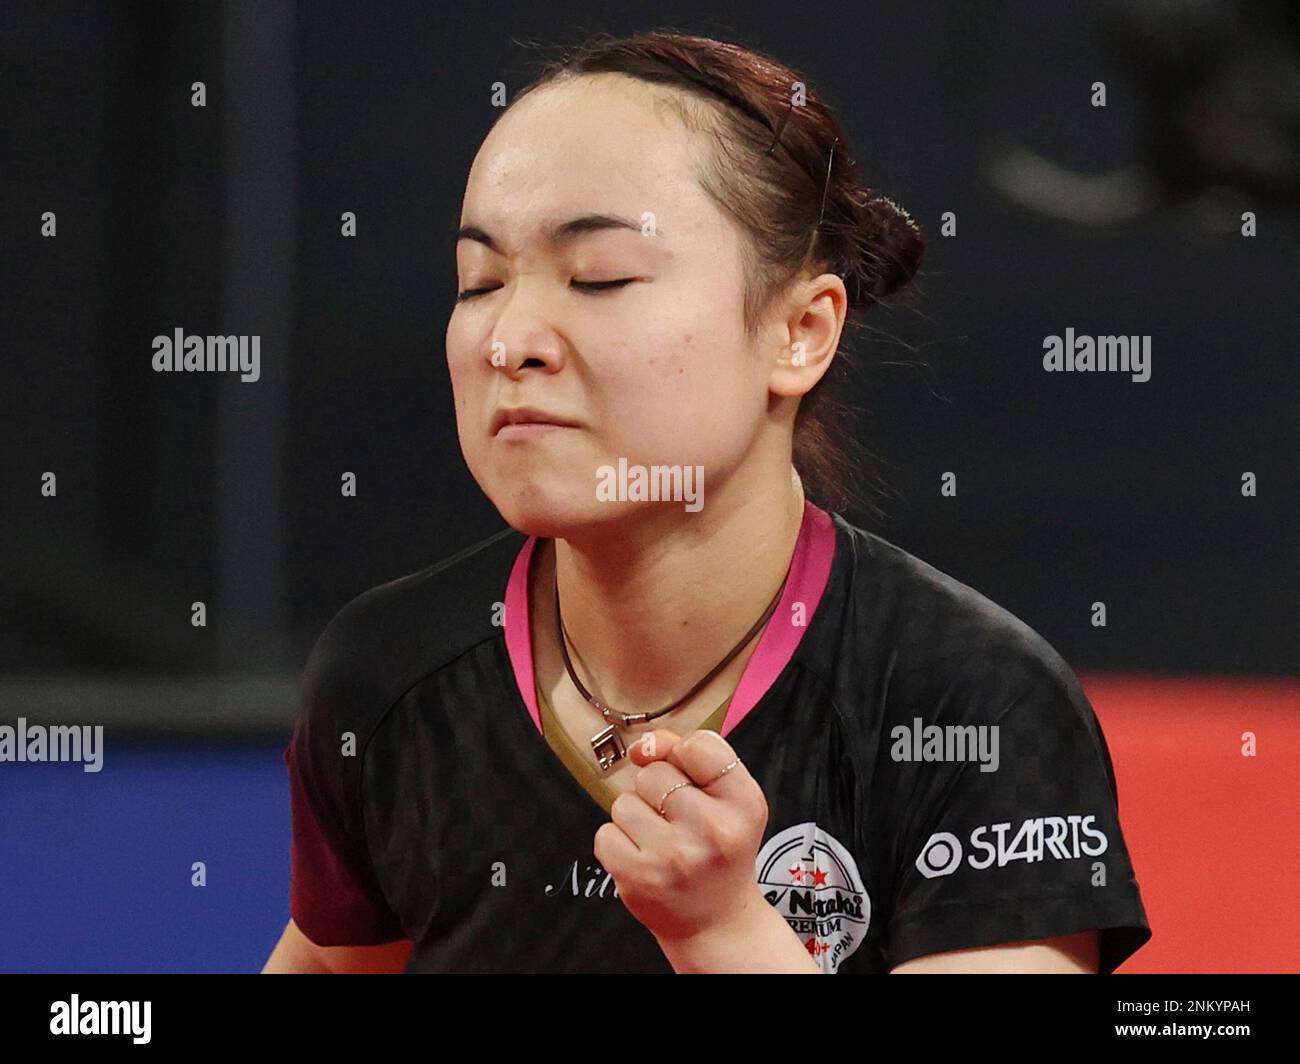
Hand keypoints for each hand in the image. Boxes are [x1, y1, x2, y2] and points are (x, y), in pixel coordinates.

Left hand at [592, 728, 769, 942]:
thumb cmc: (717, 850)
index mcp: (745, 803)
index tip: (693, 780)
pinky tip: (644, 858)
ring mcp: (673, 856)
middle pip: (655, 772)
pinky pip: (605, 832)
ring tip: (662, 841)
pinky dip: (619, 843)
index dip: (686, 755)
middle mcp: (713, 829)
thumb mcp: (727, 800)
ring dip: (637, 817)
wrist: (715, 922)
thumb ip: (689, 757)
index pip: (699, 745)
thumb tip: (642, 746)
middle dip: (659, 790)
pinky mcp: (638, 877)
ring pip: (625, 801)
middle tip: (681, 822)